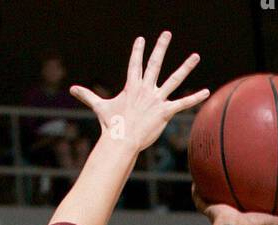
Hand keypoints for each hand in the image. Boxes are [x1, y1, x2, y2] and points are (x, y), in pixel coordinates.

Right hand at [70, 32, 209, 153]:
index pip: (135, 63)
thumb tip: (71, 89)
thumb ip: (88, 96)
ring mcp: (157, 99)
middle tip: (167, 33)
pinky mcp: (165, 111)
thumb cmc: (111, 125)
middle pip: (155, 63)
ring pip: (174, 79)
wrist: (122, 139)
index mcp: (132, 86)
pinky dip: (195, 98)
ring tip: (196, 56)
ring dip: (186, 67)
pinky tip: (206, 91)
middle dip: (161, 46)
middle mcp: (146, 89)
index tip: (141, 39)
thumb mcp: (100, 107)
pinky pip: (183, 103)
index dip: (138, 51)